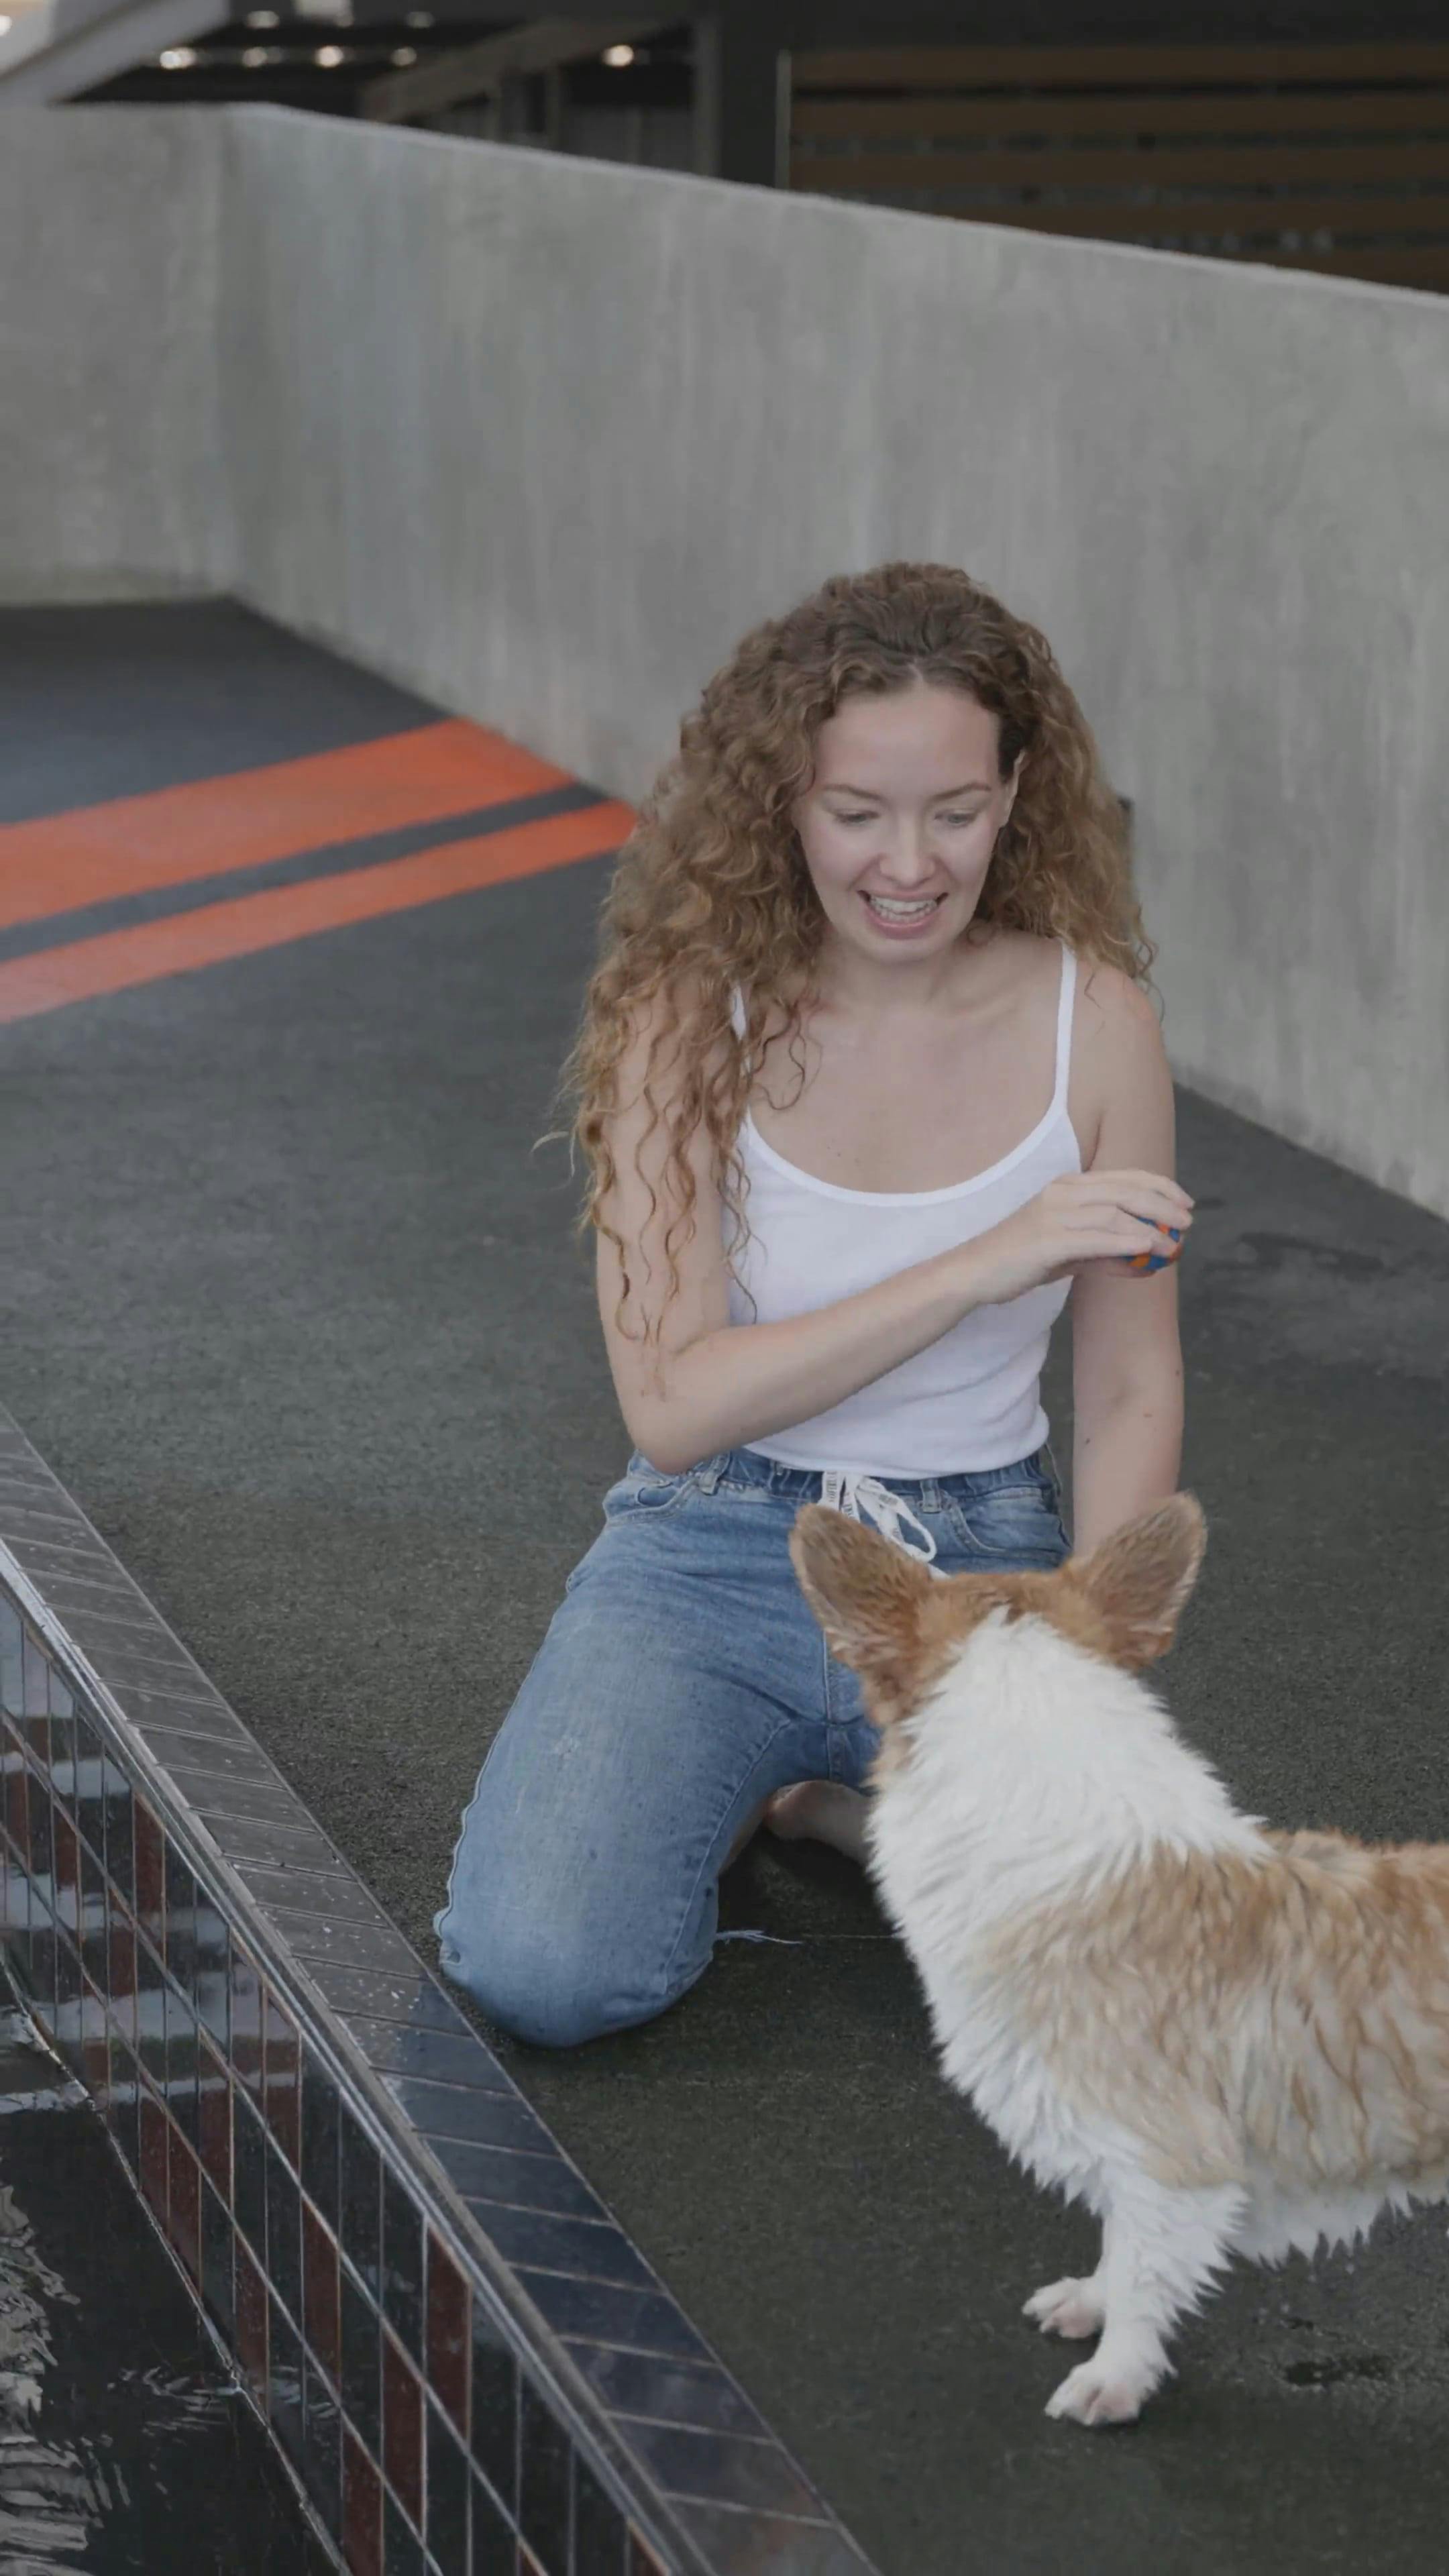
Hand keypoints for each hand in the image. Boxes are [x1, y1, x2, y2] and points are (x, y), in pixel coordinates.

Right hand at [972, 1170, 1193, 1303]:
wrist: (975, 1272)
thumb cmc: (1021, 1260)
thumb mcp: (1068, 1251)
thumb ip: (1103, 1251)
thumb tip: (1143, 1260)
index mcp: (1067, 1186)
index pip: (1123, 1176)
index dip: (1159, 1185)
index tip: (1184, 1201)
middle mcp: (1062, 1193)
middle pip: (1125, 1189)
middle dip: (1163, 1204)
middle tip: (1188, 1222)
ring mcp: (1053, 1214)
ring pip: (1114, 1212)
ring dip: (1151, 1227)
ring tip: (1174, 1243)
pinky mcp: (1048, 1240)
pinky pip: (1096, 1237)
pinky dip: (1126, 1241)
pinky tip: (1148, 1248)